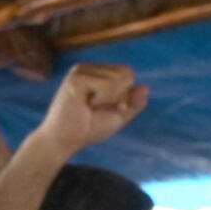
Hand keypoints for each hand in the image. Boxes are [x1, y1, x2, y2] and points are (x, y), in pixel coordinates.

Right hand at [32, 64, 146, 154]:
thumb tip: (145, 87)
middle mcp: (88, 68)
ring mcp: (81, 71)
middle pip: (127, 73)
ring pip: (118, 78)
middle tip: (96, 107)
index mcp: (97, 73)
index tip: (104, 107)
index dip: (125, 94)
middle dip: (119, 96)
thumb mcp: (119, 116)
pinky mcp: (76, 77)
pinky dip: (102, 100)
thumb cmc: (88, 129)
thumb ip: (134, 103)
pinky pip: (107, 84)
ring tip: (89, 106)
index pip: (128, 73)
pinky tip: (84, 105)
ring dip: (109, 99)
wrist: (65, 141)